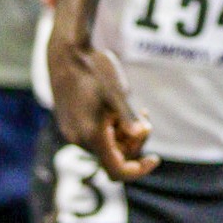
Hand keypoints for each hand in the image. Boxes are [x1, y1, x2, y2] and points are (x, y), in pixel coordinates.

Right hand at [48, 41, 157, 179]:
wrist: (66, 52)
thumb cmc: (94, 69)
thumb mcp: (117, 92)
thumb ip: (128, 116)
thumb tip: (141, 133)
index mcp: (92, 135)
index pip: (117, 170)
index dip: (138, 170)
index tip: (156, 158)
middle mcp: (78, 139)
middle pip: (115, 157)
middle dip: (135, 142)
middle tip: (145, 115)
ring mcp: (73, 132)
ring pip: (106, 145)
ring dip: (124, 133)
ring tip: (136, 108)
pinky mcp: (71, 123)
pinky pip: (96, 135)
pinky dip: (112, 127)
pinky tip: (118, 109)